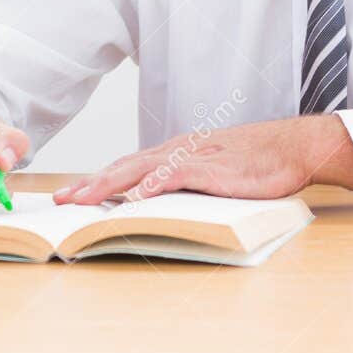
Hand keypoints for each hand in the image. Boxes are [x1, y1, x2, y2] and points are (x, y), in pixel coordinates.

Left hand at [52, 115, 352, 205]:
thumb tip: (155, 205)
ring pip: (142, 169)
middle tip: (61, 201)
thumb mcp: (212, 175)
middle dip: (90, 184)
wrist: (292, 148)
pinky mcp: (213, 168)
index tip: (70, 196)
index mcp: (175, 154)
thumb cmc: (256, 164)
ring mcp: (194, 157)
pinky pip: (177, 174)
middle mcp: (178, 152)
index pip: (127, 168)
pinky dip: (154, 184)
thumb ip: (184, 186)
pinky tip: (136, 196)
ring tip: (83, 199)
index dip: (96, 181)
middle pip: (124, 167)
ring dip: (109, 184)